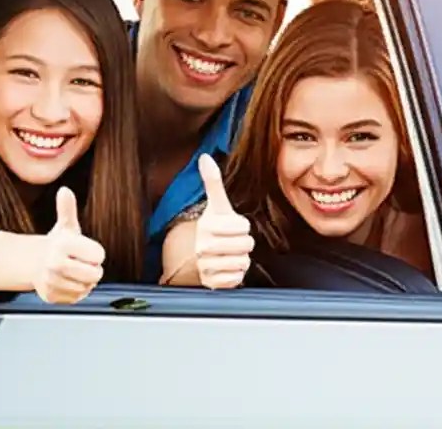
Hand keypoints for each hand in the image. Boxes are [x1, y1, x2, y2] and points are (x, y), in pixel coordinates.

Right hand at [30, 188, 104, 303]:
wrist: (33, 263)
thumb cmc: (56, 245)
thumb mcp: (65, 227)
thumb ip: (67, 209)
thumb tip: (65, 191)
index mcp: (63, 245)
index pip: (99, 255)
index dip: (95, 253)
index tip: (85, 250)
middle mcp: (55, 264)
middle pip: (95, 275)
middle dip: (93, 270)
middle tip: (81, 263)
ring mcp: (52, 282)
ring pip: (87, 288)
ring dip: (85, 282)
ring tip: (74, 272)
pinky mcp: (51, 296)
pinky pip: (77, 298)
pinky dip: (76, 292)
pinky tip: (68, 282)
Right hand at [194, 154, 252, 288]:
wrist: (195, 255)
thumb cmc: (213, 228)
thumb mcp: (216, 205)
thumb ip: (212, 182)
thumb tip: (205, 157)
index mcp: (207, 226)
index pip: (244, 227)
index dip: (242, 226)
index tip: (231, 227)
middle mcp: (203, 247)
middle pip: (246, 245)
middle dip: (243, 243)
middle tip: (231, 241)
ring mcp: (206, 266)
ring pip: (243, 262)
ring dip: (240, 259)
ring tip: (229, 254)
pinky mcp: (212, 283)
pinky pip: (237, 279)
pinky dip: (235, 274)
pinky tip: (226, 268)